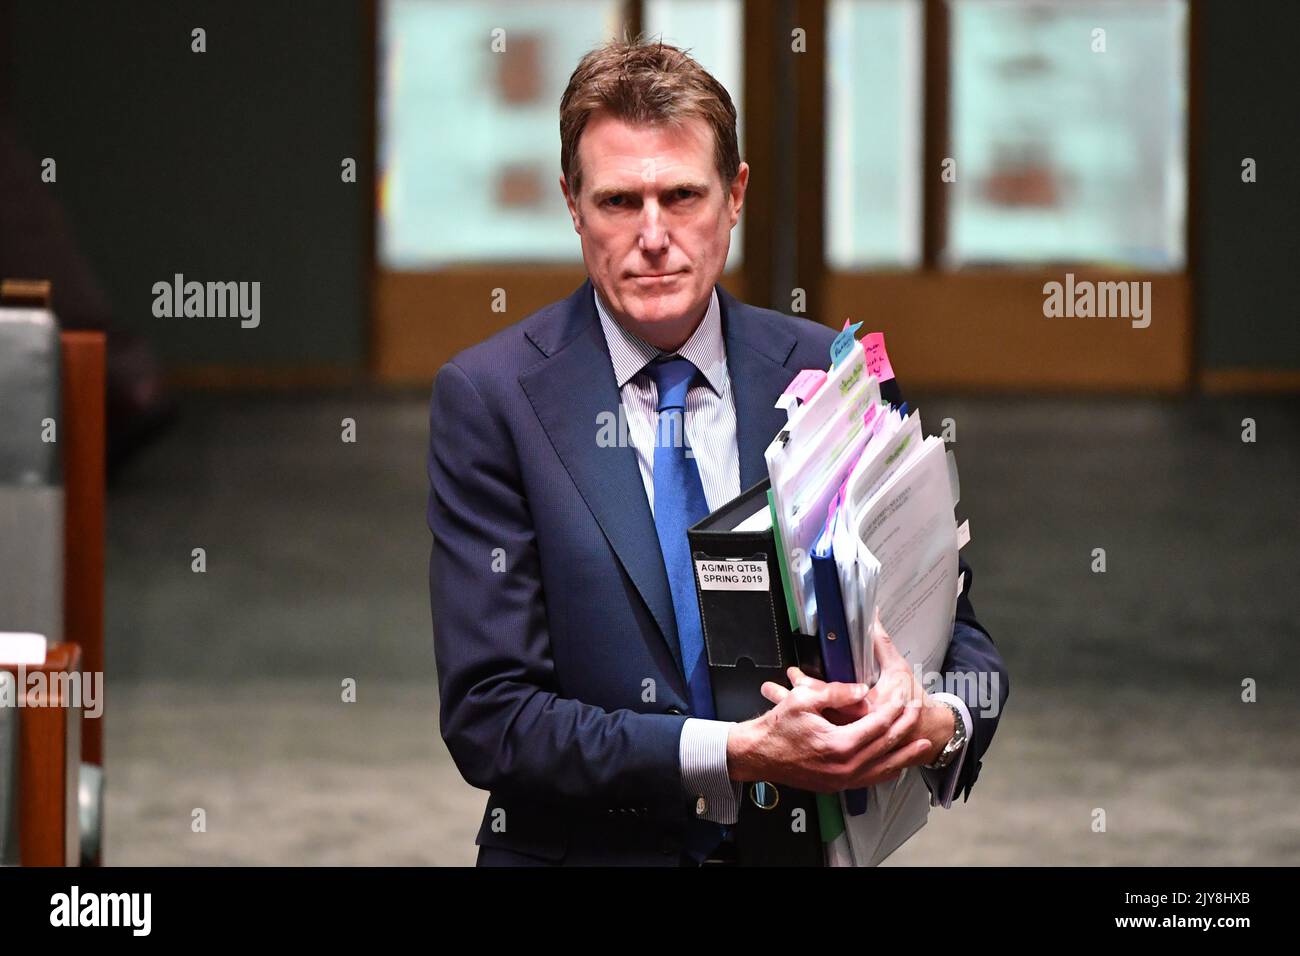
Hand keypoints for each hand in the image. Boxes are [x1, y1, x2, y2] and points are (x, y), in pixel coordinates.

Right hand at [726, 608, 952, 790]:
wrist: (757, 755)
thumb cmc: (776, 727)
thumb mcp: (803, 700)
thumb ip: (835, 692)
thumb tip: (862, 690)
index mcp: (838, 745)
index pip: (878, 725)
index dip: (895, 710)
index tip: (906, 698)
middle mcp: (844, 767)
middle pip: (885, 747)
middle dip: (905, 728)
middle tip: (919, 713)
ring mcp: (841, 780)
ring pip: (883, 769)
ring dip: (904, 756)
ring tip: (922, 746)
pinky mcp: (837, 785)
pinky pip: (870, 780)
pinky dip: (887, 771)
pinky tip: (896, 766)